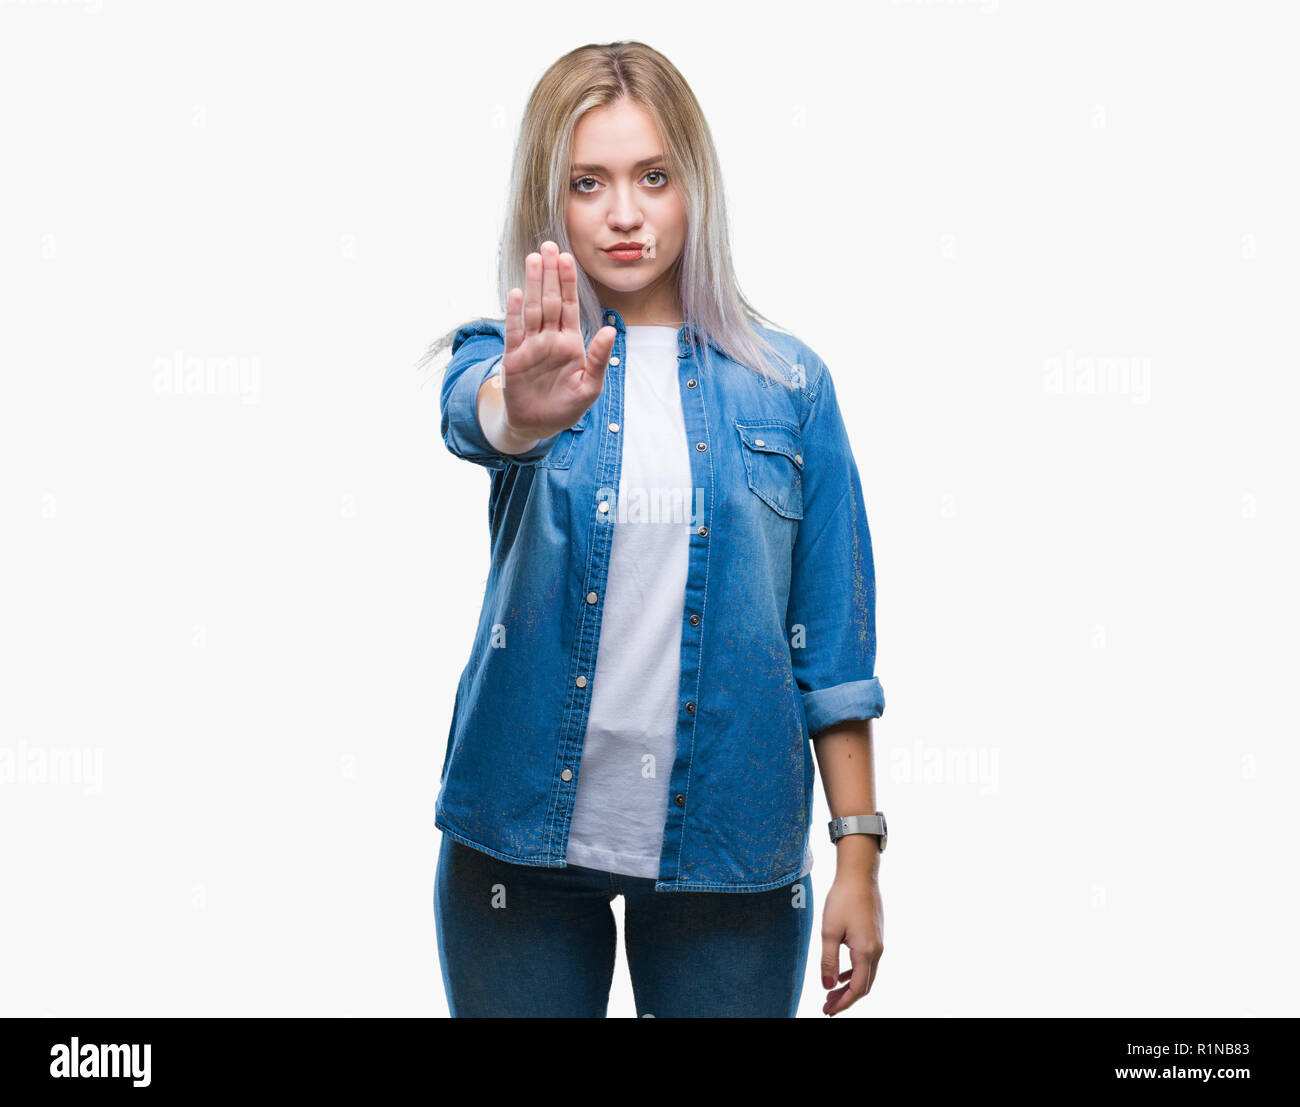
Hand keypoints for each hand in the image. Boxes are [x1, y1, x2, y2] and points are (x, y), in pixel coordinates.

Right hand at [498, 241, 614, 440]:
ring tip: (534, 259)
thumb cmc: (566, 407)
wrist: (537, 425)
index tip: (568, 258)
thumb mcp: (589, 387)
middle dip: (550, 273)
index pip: (570, 306)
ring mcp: (531, 346)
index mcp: (569, 342)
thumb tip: (609, 330)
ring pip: (533, 309)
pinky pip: (515, 331)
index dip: (568, 282)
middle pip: (550, 300)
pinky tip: (518, 293)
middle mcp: (549, 339)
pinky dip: (515, 313)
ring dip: (534, 284)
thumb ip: (599, 358)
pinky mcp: (514, 357)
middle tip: (549, 246)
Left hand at [820, 870, 883, 1015]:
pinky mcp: (875, 935)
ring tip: (831, 993)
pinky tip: (842, 974)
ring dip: (850, 986)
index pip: (858, 988)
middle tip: (827, 1006)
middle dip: (846, 998)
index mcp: (866, 952)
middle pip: (864, 985)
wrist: (859, 874)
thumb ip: (828, 961)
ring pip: (867, 974)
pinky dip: (855, 972)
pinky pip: (867, 962)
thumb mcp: (829, 931)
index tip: (828, 1011)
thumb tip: (828, 987)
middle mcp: (877, 950)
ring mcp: (879, 942)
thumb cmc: (843, 899)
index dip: (843, 1003)